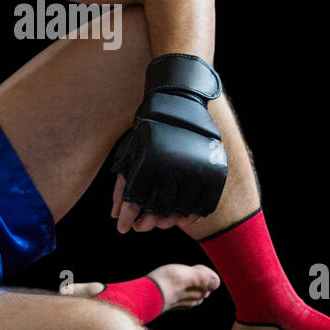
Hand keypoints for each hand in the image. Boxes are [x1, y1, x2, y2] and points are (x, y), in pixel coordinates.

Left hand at [109, 53, 228, 225]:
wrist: (181, 100)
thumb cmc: (150, 128)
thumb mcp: (131, 152)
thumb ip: (121, 185)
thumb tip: (116, 216)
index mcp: (148, 162)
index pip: (135, 200)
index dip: (128, 217)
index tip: (123, 228)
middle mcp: (172, 168)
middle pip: (159, 210)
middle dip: (147, 222)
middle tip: (141, 227)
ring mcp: (196, 170)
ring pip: (183, 210)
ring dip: (171, 221)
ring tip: (163, 222)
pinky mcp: (214, 171)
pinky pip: (206, 204)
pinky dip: (195, 214)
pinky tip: (186, 217)